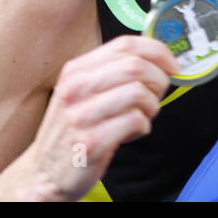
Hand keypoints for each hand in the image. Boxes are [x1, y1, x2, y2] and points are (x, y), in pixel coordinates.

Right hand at [9, 37, 177, 200]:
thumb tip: (158, 59)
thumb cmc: (75, 129)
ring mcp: (81, 115)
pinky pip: (136, 121)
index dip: (157, 51)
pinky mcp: (92, 142)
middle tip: (157, 95)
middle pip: (135, 66)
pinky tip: (130, 133)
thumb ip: (113, 72)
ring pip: (139, 93)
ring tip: (141, 116)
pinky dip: (143, 127)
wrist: (46, 172)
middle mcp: (75, 88)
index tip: (171, 65)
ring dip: (152, 106)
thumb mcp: (84, 92)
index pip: (125, 44)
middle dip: (158, 80)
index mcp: (76, 70)